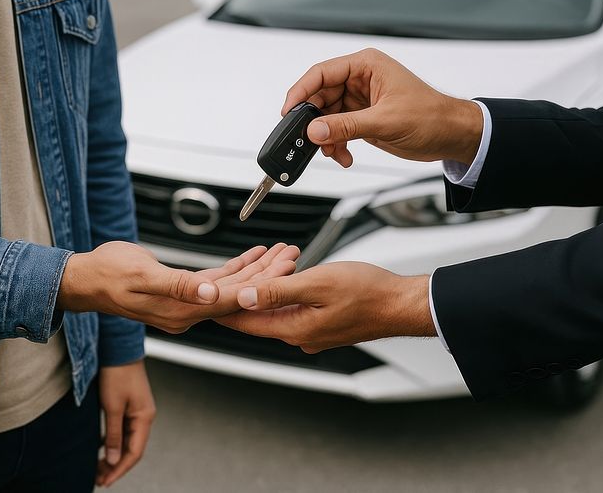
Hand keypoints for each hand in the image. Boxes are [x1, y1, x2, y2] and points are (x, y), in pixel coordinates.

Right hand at [58, 242, 299, 332]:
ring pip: (231, 287)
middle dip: (267, 275)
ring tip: (281, 253)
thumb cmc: (109, 274)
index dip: (261, 285)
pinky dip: (237, 268)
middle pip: (238, 294)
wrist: (88, 279)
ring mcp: (186, 304)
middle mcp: (187, 312)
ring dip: (256, 270)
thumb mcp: (142, 276)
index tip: (285, 270)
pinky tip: (253, 256)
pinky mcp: (183, 292)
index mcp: (181, 311)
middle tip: (292, 255)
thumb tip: (208, 293)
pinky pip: (217, 282)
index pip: (232, 300)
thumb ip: (177, 285)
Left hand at [97, 361, 154, 486]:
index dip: (120, 470)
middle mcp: (144, 417)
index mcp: (144, 418)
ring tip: (98, 468)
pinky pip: (123, 430)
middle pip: (132, 449)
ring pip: (127, 441)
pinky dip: (113, 442)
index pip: (134, 453)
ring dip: (114, 455)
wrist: (119, 349)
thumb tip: (114, 460)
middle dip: (116, 466)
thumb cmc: (116, 375)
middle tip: (98, 479)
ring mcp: (138, 411)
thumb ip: (114, 435)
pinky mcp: (130, 406)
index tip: (105, 482)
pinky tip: (101, 448)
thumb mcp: (112, 407)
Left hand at [216, 262, 434, 352]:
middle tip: (221, 277)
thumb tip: (241, 297)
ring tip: (252, 266)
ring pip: (277, 309)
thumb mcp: (316, 284)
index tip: (201, 298)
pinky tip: (284, 274)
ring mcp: (313, 331)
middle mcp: (300, 335)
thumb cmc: (367, 292)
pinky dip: (285, 289)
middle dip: (243, 291)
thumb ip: (276, 291)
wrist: (401, 304)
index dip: (221, 307)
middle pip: (258, 315)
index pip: (244, 322)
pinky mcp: (324, 324)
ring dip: (267, 286)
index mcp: (293, 329)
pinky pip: (294, 308)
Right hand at [283, 48, 482, 166]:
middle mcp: (361, 79)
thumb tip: (314, 131)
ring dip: (326, 137)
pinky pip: (338, 129)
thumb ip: (346, 126)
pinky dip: (336, 144)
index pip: (322, 73)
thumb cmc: (432, 116)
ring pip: (327, 116)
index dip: (301, 92)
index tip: (288, 112)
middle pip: (320, 96)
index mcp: (366, 66)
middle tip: (308, 140)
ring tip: (333, 152)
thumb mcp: (385, 121)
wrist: (452, 135)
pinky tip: (344, 155)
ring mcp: (360, 100)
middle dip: (314, 121)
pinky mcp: (363, 118)